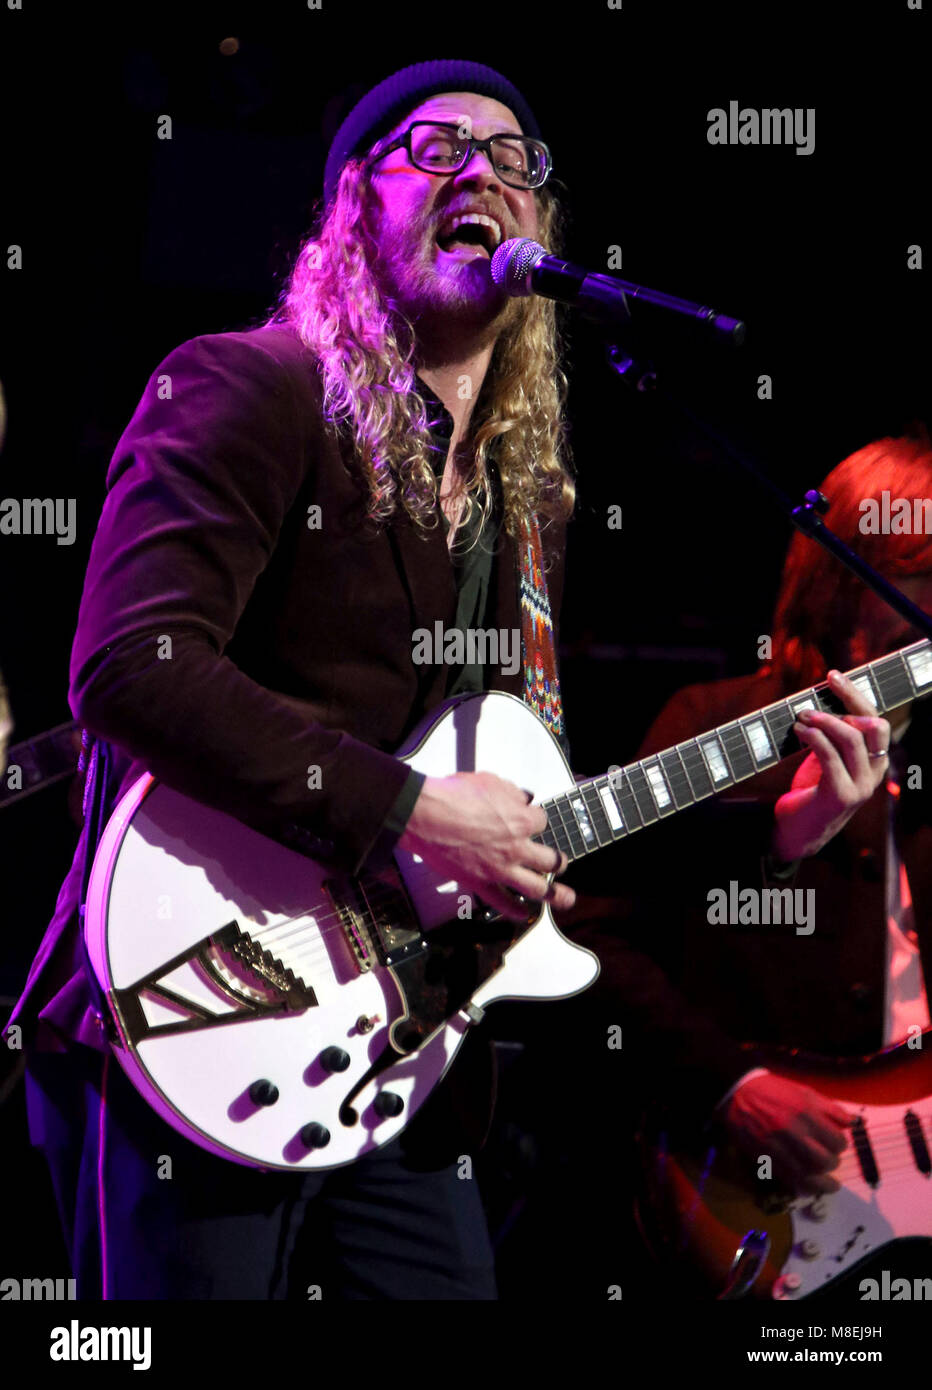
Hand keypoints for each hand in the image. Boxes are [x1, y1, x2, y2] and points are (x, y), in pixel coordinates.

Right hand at [398, 772, 575, 921]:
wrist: (427, 816)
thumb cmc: (455, 796)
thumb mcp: (489, 781)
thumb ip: (510, 792)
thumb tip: (522, 797)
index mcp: (521, 820)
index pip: (541, 821)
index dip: (537, 818)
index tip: (532, 819)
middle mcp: (517, 847)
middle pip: (551, 859)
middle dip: (559, 861)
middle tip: (562, 863)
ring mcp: (500, 868)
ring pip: (536, 887)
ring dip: (555, 895)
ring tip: (566, 899)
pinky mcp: (480, 882)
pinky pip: (502, 902)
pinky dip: (515, 911)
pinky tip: (523, 914)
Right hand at [722, 1072, 850, 1194]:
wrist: (738, 1093)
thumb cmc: (774, 1090)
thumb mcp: (804, 1091)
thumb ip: (829, 1108)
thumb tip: (852, 1123)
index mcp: (806, 1113)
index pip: (836, 1141)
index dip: (840, 1144)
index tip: (836, 1144)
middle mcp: (794, 1132)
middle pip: (824, 1161)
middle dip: (832, 1164)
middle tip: (830, 1160)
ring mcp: (778, 1147)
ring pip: (808, 1175)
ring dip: (823, 1183)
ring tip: (830, 1184)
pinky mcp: (766, 1158)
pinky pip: (789, 1179)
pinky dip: (804, 1187)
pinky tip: (811, 1186)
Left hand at [771, 670, 891, 863]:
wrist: (799, 832)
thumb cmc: (812, 790)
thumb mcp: (826, 758)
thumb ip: (831, 736)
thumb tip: (820, 700)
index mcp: (874, 760)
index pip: (875, 720)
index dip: (856, 695)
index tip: (833, 676)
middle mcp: (874, 772)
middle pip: (872, 725)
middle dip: (849, 699)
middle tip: (824, 685)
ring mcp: (861, 786)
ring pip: (851, 739)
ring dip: (824, 720)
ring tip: (802, 714)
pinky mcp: (841, 796)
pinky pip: (831, 758)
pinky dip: (814, 739)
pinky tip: (799, 730)